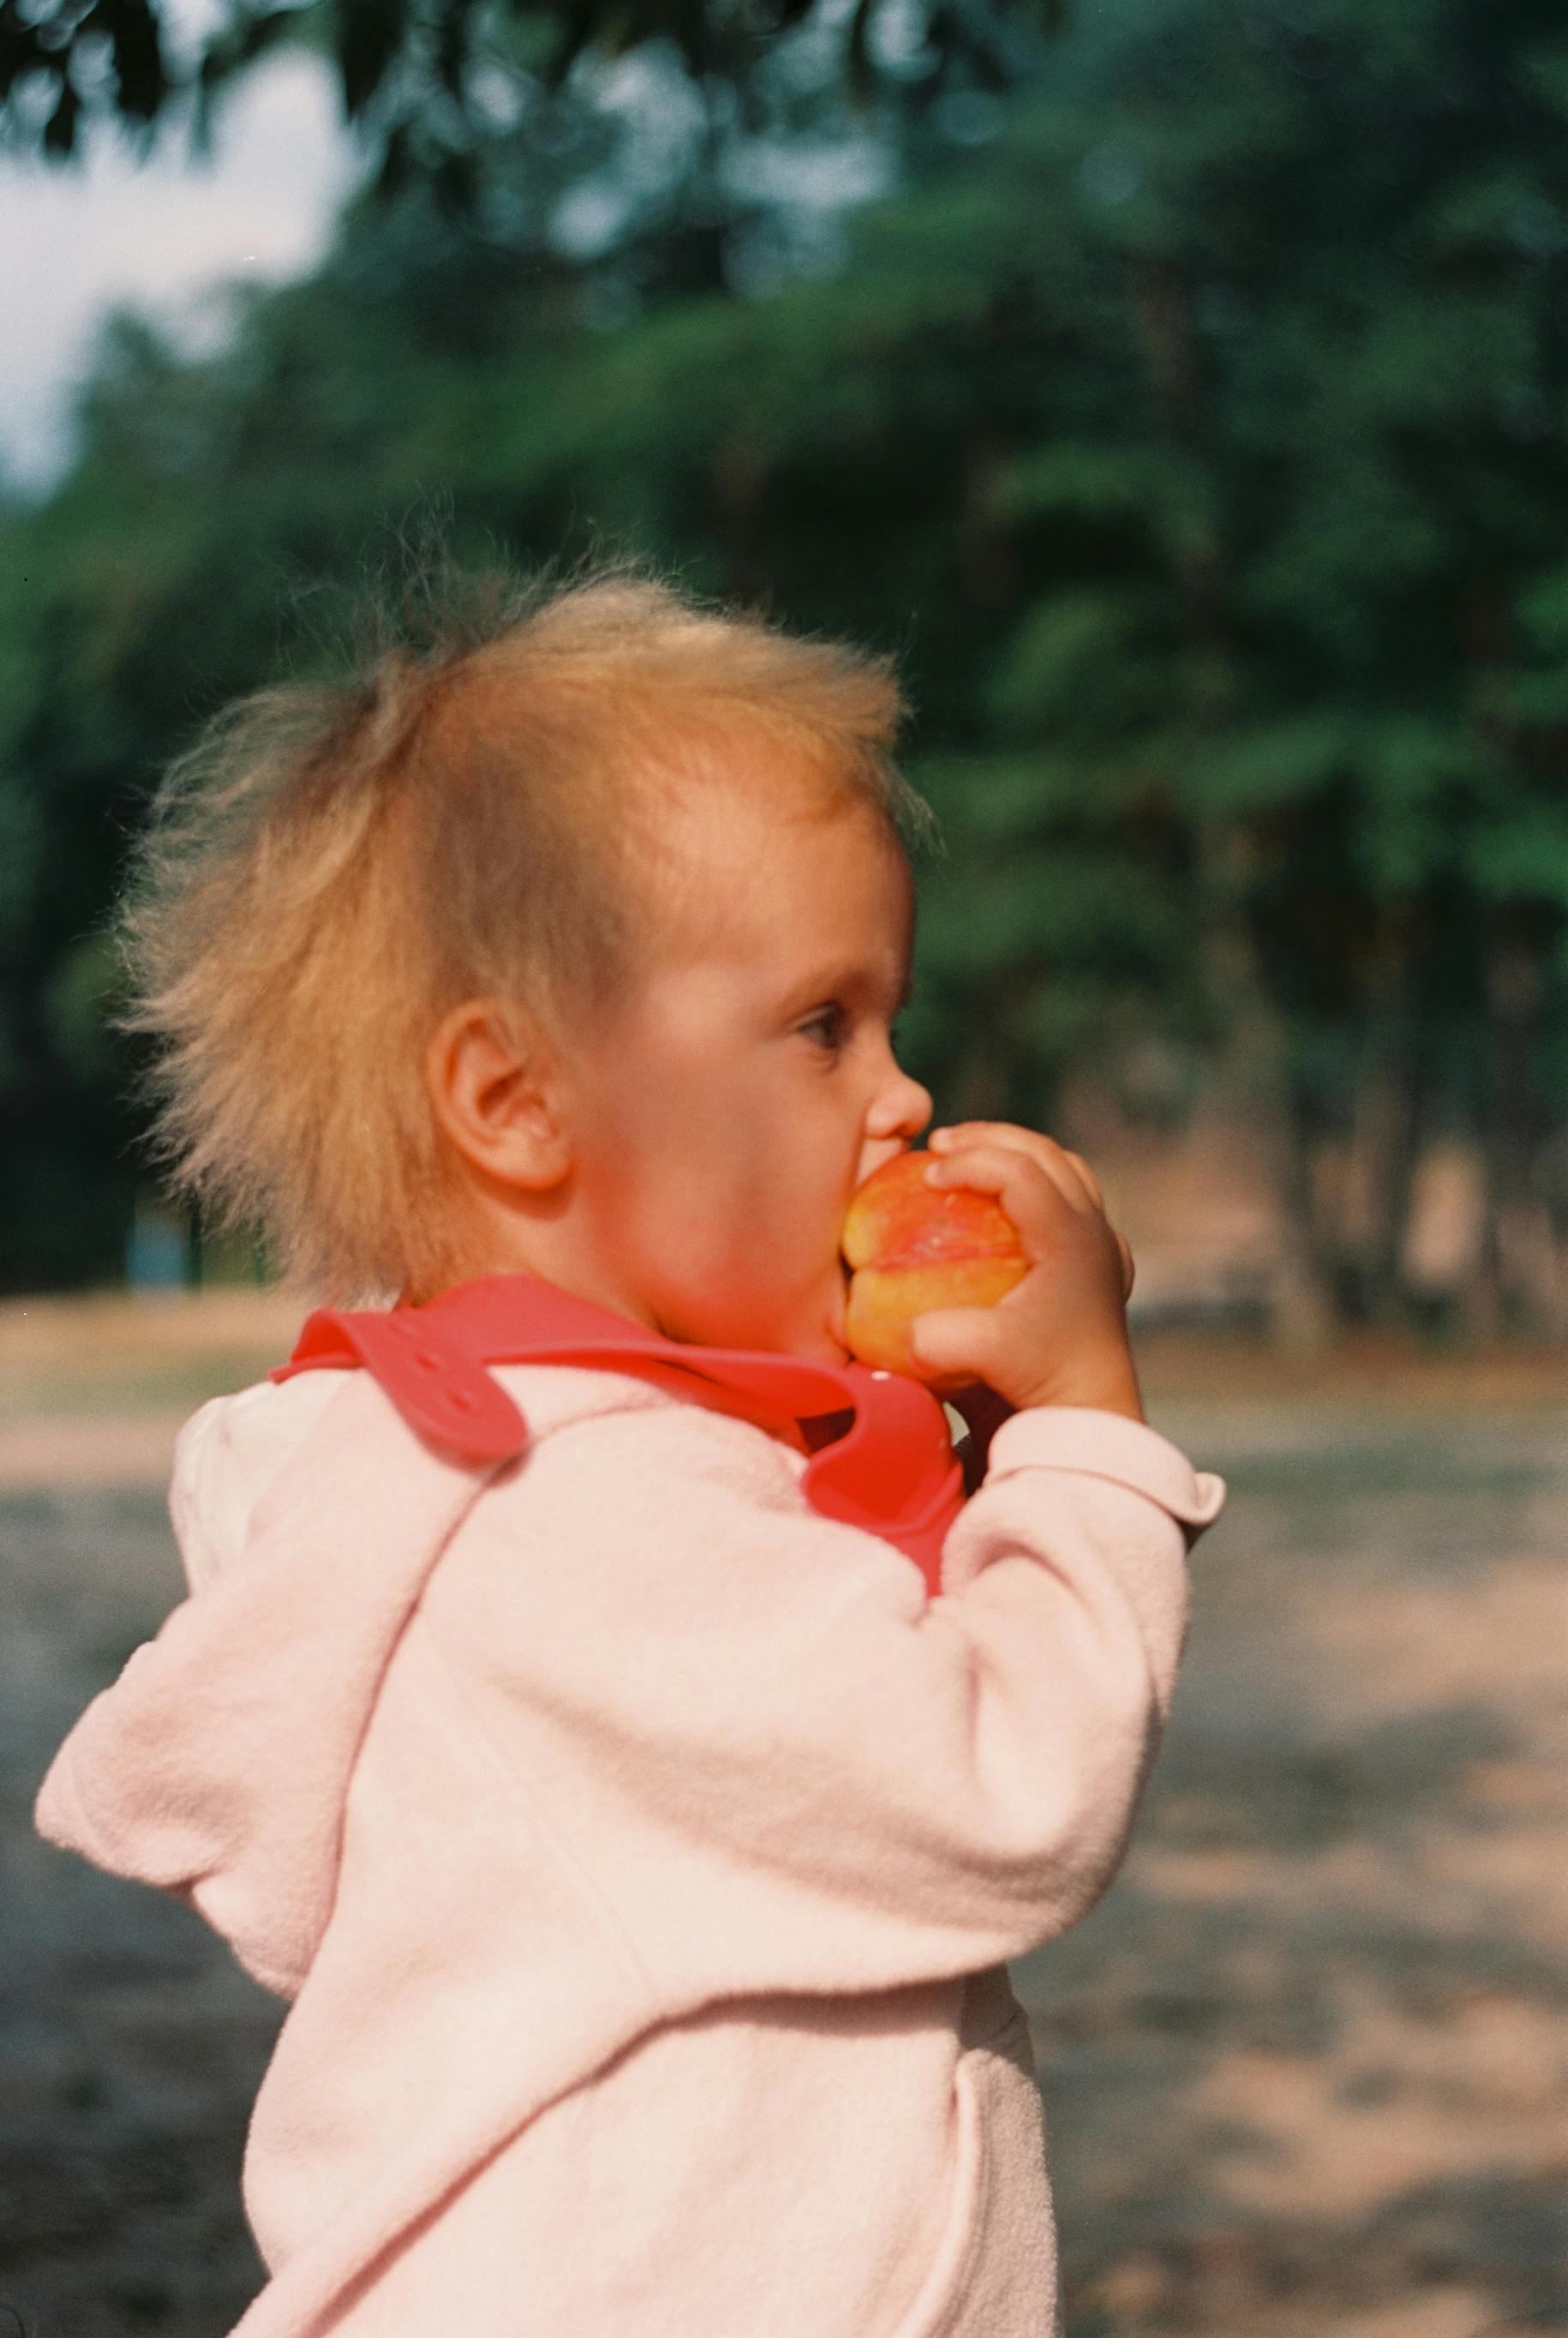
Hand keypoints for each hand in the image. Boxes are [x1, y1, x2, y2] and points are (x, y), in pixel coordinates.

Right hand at [908, 1122, 1142, 1421]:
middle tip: (939, 1144)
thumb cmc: (1041, 1382)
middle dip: (989, 1139)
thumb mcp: (986, 1360)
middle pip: (1044, 1153)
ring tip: (971, 1157)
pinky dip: (1037, 1184)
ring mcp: (1102, 1245)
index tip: (928, 1174)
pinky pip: (1073, 1199)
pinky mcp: (1100, 1264)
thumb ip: (942, 1342)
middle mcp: (1093, 1231)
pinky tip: (1007, 1205)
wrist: (1091, 1413)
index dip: (971, 1160)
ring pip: (1065, 1169)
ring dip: (1016, 1153)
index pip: (1019, 1170)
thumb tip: (910, 1330)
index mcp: (1070, 1237)